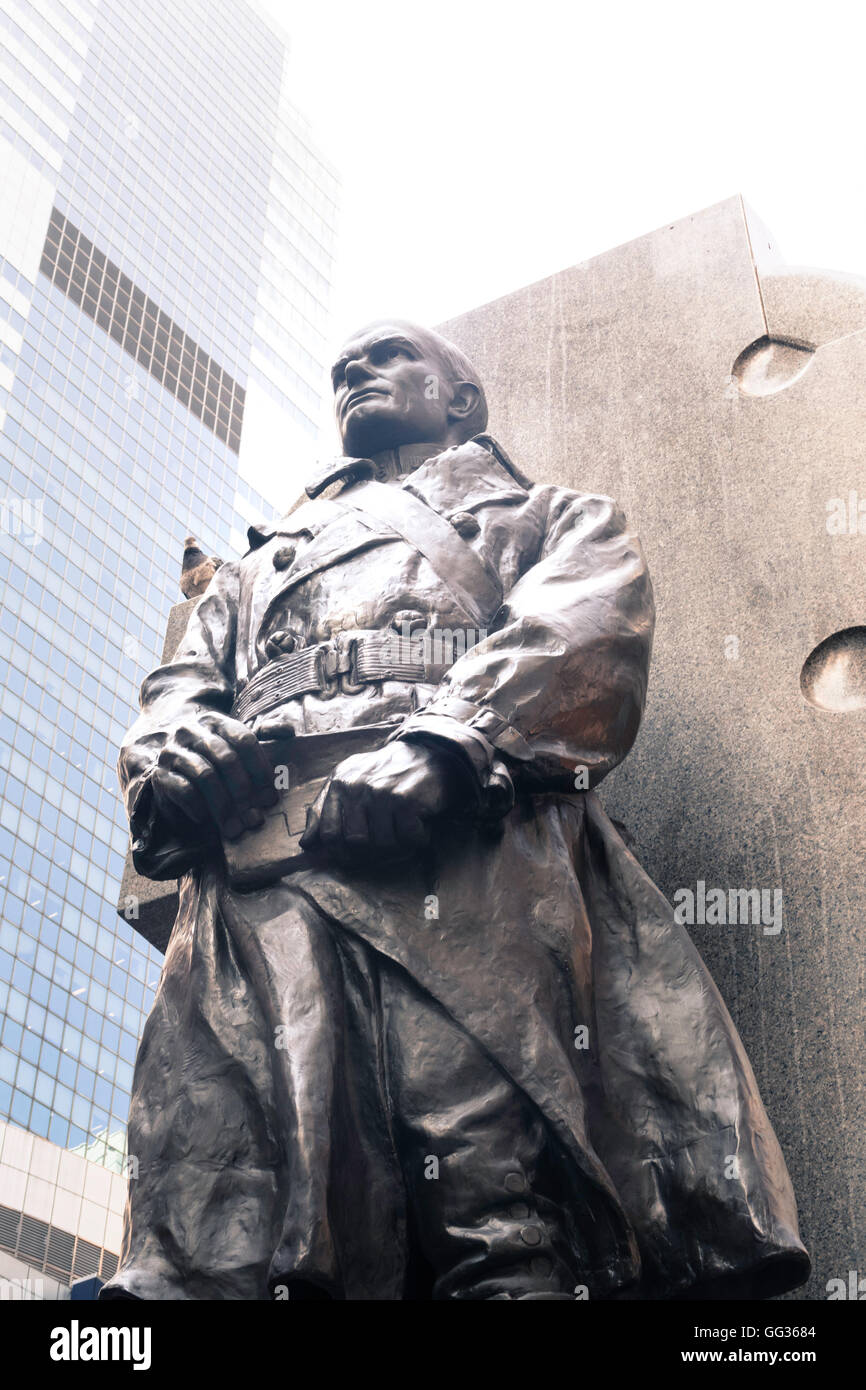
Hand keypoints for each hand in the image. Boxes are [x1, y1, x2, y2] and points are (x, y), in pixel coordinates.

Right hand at [151, 711, 278, 840]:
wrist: (172, 760)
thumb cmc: (212, 755)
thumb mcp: (236, 743)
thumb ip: (264, 735)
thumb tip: (289, 732)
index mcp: (216, 721)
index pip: (244, 740)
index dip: (261, 769)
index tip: (271, 797)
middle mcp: (192, 731)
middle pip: (226, 758)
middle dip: (244, 792)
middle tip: (255, 818)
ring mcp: (173, 752)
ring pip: (205, 775)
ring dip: (224, 806)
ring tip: (235, 827)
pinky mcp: (159, 774)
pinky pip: (182, 789)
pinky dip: (197, 806)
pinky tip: (206, 819)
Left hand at [299, 740, 464, 861]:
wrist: (426, 752)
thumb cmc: (384, 774)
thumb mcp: (348, 784)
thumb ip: (322, 811)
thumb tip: (306, 845)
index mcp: (339, 785)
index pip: (328, 833)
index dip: (340, 851)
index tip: (355, 853)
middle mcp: (357, 787)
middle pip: (355, 843)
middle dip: (371, 850)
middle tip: (386, 842)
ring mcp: (381, 793)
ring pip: (382, 844)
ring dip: (398, 844)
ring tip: (403, 829)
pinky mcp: (405, 799)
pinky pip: (408, 838)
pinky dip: (417, 837)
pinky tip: (419, 825)